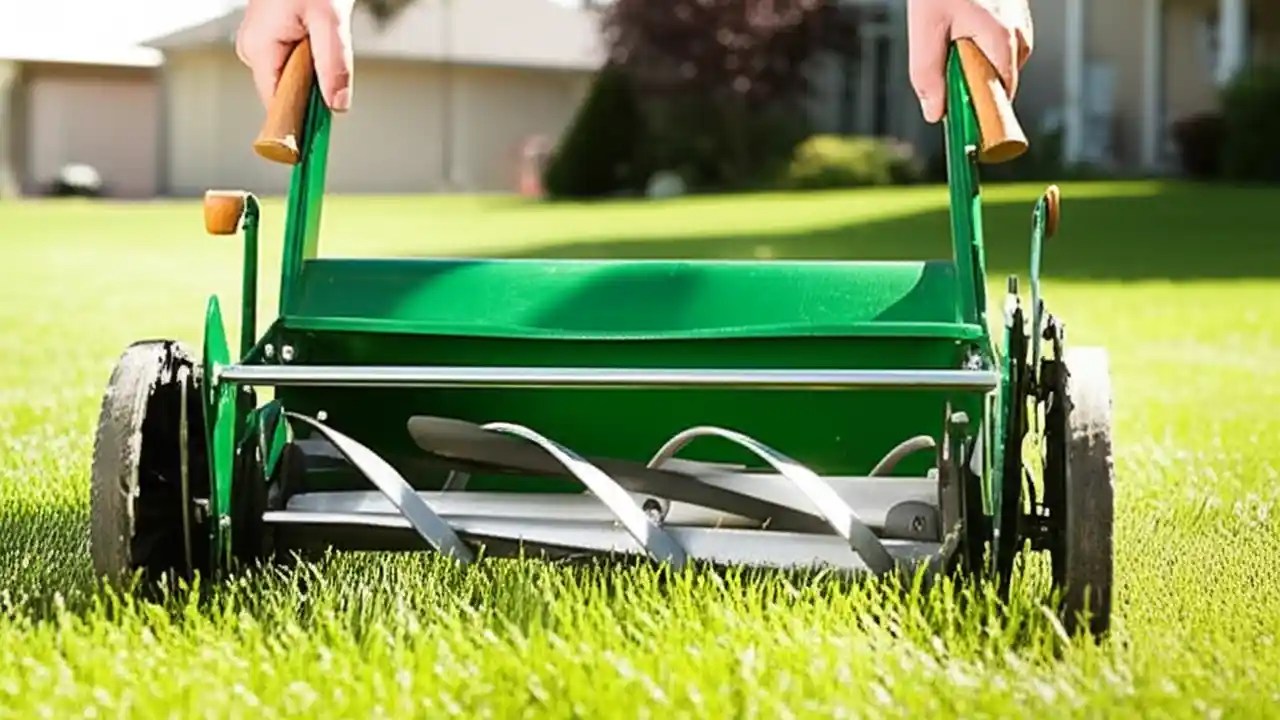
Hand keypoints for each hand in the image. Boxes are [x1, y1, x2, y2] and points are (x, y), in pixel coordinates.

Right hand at [236, 0, 355, 111]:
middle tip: (331, 63)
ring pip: (291, 82)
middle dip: (312, 90)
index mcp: (259, 48)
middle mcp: (253, 49)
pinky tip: (318, 42)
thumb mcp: (330, 20)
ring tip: (323, 41)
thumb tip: (336, 104)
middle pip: (285, 95)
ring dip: (314, 75)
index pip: (277, 105)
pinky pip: (292, 67)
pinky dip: (311, 64)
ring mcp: (259, 46)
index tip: (322, 125)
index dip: (301, 117)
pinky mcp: (270, 42)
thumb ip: (334, 64)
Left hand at [908, 0, 1032, 123]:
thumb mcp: (925, 30)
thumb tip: (935, 113)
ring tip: (952, 41)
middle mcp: (1019, 31)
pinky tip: (962, 32)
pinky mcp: (1015, 14)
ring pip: (1001, 63)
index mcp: (1002, 39)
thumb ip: (928, 75)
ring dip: (976, 64)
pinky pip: (1002, 44)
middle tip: (947, 70)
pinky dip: (981, 47)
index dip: (982, 112)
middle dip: (973, 85)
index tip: (964, 122)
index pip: (1001, 95)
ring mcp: (1021, 21)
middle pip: (1001, 81)